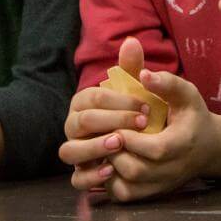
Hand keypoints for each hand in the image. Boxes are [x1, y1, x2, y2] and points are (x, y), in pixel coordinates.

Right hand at [60, 38, 153, 182]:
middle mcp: (74, 126)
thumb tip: (131, 41)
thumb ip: (132, 67)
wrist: (151, 142)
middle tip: (139, 124)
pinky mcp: (82, 173)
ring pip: (69, 151)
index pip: (93, 97)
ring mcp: (75, 150)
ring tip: (119, 144)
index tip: (145, 106)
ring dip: (92, 148)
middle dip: (110, 121)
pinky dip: (90, 176)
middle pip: (81, 122)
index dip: (119, 101)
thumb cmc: (139, 112)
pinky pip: (76, 179)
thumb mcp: (138, 90)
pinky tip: (110, 170)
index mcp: (84, 102)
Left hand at [101, 69, 220, 201]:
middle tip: (108, 135)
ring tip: (107, 147)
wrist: (208, 147)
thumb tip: (143, 74)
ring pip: (128, 187)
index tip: (119, 124)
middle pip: (137, 171)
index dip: (132, 138)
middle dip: (116, 152)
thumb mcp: (186, 94)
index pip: (156, 149)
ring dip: (110, 167)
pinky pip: (124, 196)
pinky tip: (110, 162)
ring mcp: (161, 185)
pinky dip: (111, 181)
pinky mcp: (151, 193)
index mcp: (183, 143)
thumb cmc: (192, 116)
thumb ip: (167, 83)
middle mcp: (173, 169)